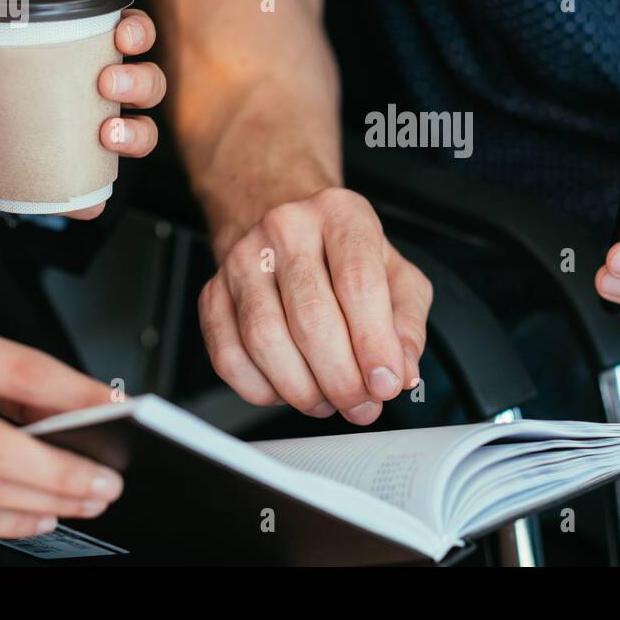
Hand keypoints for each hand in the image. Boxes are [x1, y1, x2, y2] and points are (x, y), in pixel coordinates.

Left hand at [0, 8, 165, 218]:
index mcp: (74, 56)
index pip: (124, 34)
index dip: (138, 31)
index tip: (123, 36)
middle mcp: (95, 95)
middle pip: (147, 82)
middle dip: (141, 81)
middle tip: (107, 84)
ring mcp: (93, 136)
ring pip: (144, 129)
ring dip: (138, 132)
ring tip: (108, 134)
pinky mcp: (82, 176)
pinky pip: (105, 185)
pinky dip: (102, 192)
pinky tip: (89, 197)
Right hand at [0, 318, 122, 538]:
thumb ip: (6, 379)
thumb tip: (78, 413)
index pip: (22, 371)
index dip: (77, 394)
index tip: (120, 411)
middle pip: (1, 446)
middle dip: (65, 471)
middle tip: (107, 481)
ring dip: (47, 501)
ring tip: (86, 500)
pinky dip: (9, 522)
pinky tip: (41, 517)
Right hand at [199, 188, 431, 424]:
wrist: (289, 229)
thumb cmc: (345, 256)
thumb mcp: (397, 276)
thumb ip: (407, 325)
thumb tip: (401, 372)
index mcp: (340, 214)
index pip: (357, 283)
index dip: (373, 344)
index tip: (385, 384)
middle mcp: (287, 228)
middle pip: (310, 317)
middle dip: (340, 378)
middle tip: (360, 404)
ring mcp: (242, 259)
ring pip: (266, 340)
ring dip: (302, 389)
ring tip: (328, 401)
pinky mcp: (213, 293)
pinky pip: (229, 356)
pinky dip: (262, 389)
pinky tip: (288, 389)